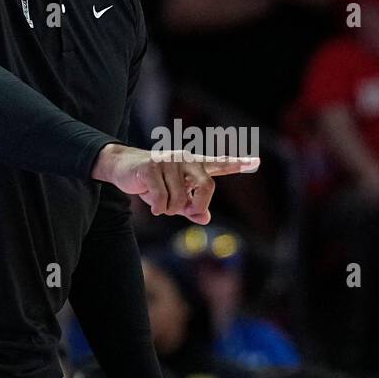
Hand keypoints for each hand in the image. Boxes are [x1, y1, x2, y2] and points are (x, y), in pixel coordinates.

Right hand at [92, 144, 259, 224]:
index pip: (219, 164)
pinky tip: (152, 206)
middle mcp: (185, 160)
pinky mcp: (152, 166)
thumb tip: (206, 218)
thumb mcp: (174, 199)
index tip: (256, 162)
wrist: (123, 169)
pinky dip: (158, 208)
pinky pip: (162, 199)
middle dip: (197, 205)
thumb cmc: (152, 184)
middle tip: (186, 210)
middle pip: (207, 186)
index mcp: (194, 165)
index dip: (237, 164)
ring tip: (160, 202)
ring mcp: (169, 161)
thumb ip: (192, 209)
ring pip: (180, 199)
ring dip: (169, 210)